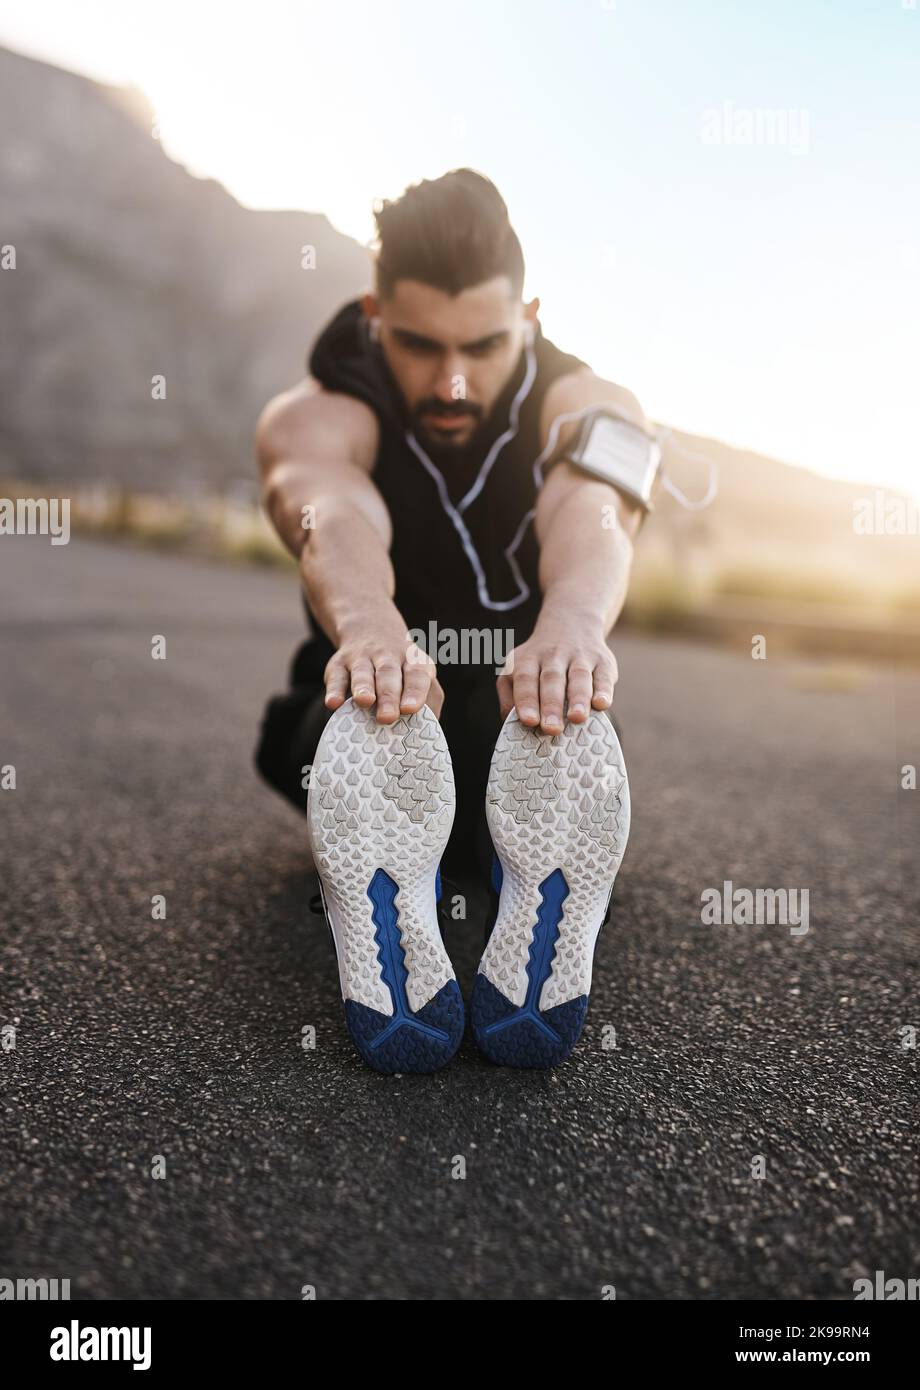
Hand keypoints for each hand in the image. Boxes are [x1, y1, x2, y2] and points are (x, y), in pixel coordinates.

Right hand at [324, 623, 443, 723]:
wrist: (371, 628)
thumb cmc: (402, 667)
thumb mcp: (420, 674)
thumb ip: (430, 698)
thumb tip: (430, 730)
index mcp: (412, 662)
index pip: (417, 675)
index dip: (415, 691)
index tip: (410, 709)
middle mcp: (387, 657)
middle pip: (389, 675)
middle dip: (388, 696)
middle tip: (387, 717)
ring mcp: (361, 659)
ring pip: (363, 672)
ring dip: (363, 687)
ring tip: (364, 701)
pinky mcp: (338, 664)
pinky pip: (336, 676)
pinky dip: (334, 690)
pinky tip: (333, 704)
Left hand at [496, 620, 617, 734]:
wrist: (570, 623)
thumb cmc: (538, 661)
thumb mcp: (515, 668)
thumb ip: (509, 695)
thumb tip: (509, 722)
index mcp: (529, 660)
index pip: (526, 679)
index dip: (527, 700)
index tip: (529, 721)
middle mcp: (554, 656)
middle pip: (552, 680)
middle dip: (551, 705)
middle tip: (551, 729)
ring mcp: (580, 657)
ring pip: (579, 677)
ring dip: (578, 698)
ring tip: (577, 718)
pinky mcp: (603, 662)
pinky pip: (604, 676)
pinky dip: (604, 690)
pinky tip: (602, 704)